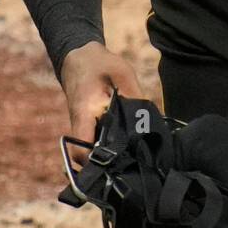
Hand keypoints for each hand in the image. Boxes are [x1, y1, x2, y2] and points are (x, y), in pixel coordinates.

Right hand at [60, 42, 142, 167]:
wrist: (78, 56)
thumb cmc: (100, 64)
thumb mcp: (122, 74)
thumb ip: (134, 97)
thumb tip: (148, 122)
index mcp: (84, 114)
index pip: (80, 149)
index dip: (94, 163)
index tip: (116, 167)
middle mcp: (79, 125)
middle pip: (83, 157)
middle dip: (102, 167)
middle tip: (128, 171)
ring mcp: (81, 127)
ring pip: (87, 151)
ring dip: (104, 158)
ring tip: (129, 163)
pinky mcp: (86, 125)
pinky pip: (92, 142)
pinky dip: (104, 148)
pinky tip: (124, 148)